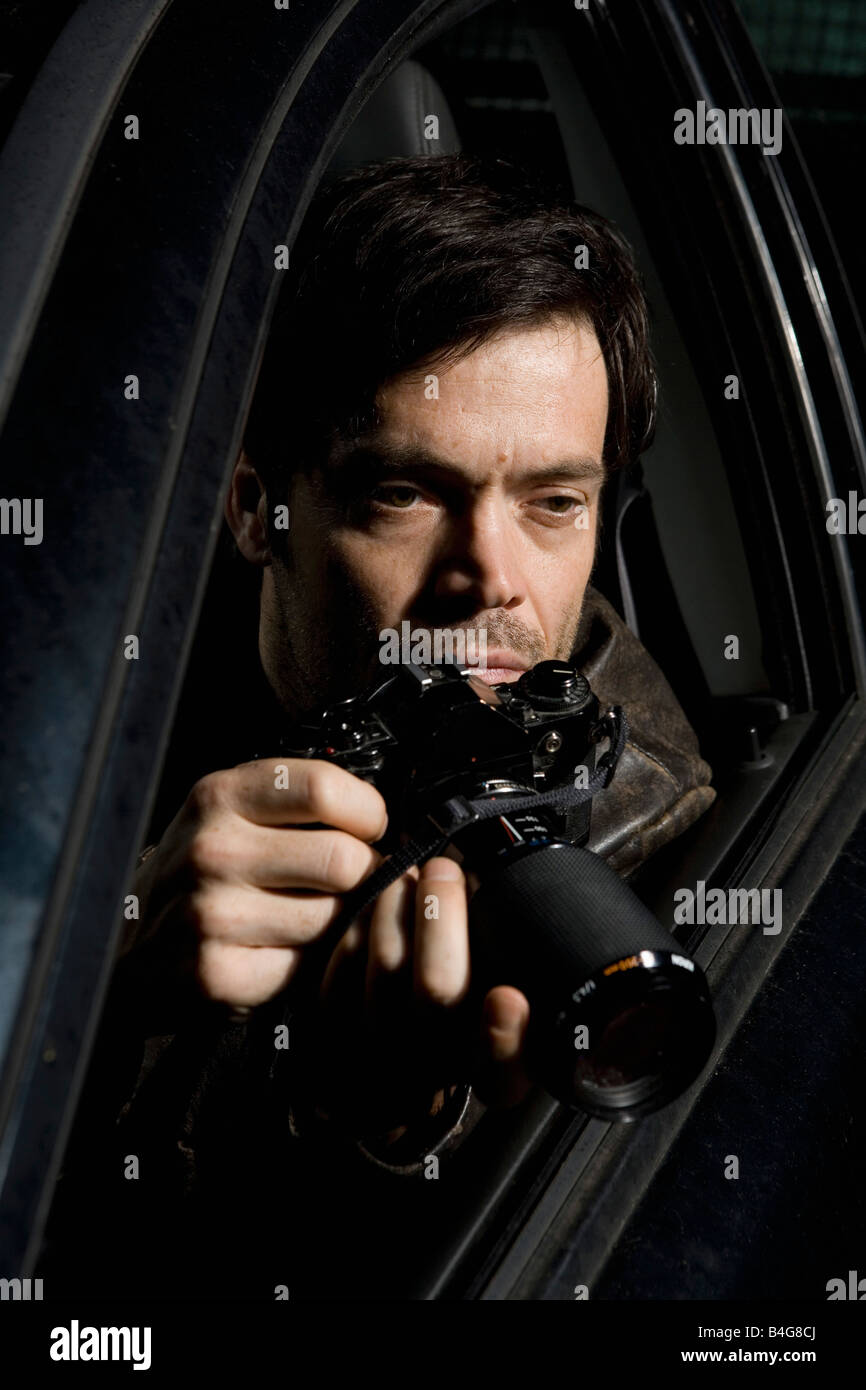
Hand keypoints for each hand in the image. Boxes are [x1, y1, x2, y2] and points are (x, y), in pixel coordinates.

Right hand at [115, 758, 387, 1032]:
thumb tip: (385, 819)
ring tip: (309, 916)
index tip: (366, 827)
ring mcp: (211, 914)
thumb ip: (298, 800)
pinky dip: (309, 962)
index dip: (366, 812)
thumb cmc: (204, 869)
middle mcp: (212, 850)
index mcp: (220, 796)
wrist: (128, 943)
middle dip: (362, 873)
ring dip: (337, 921)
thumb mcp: (233, 810)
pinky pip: (308, 965)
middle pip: (344, 859)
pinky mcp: (219, 974)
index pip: (325, 789)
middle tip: (345, 882)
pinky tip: (284, 951)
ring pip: (334, 917)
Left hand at [308, 856, 532, 1138]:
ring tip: (407, 874)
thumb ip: (524, 980)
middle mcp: (436, 1069)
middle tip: (444, 869)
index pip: (504, 1067)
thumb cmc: (464, 1025)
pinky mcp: (337, 1033)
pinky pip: (342, 967)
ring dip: (396, 905)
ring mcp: (381, 1055)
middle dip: (442, 913)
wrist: (390, 1081)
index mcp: (493, 1071)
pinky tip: (375, 901)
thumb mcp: (513, 1020)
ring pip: (386, 966)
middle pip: (437, 989)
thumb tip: (501, 897)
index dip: (505, 1037)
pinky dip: (359, 924)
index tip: (507, 997)